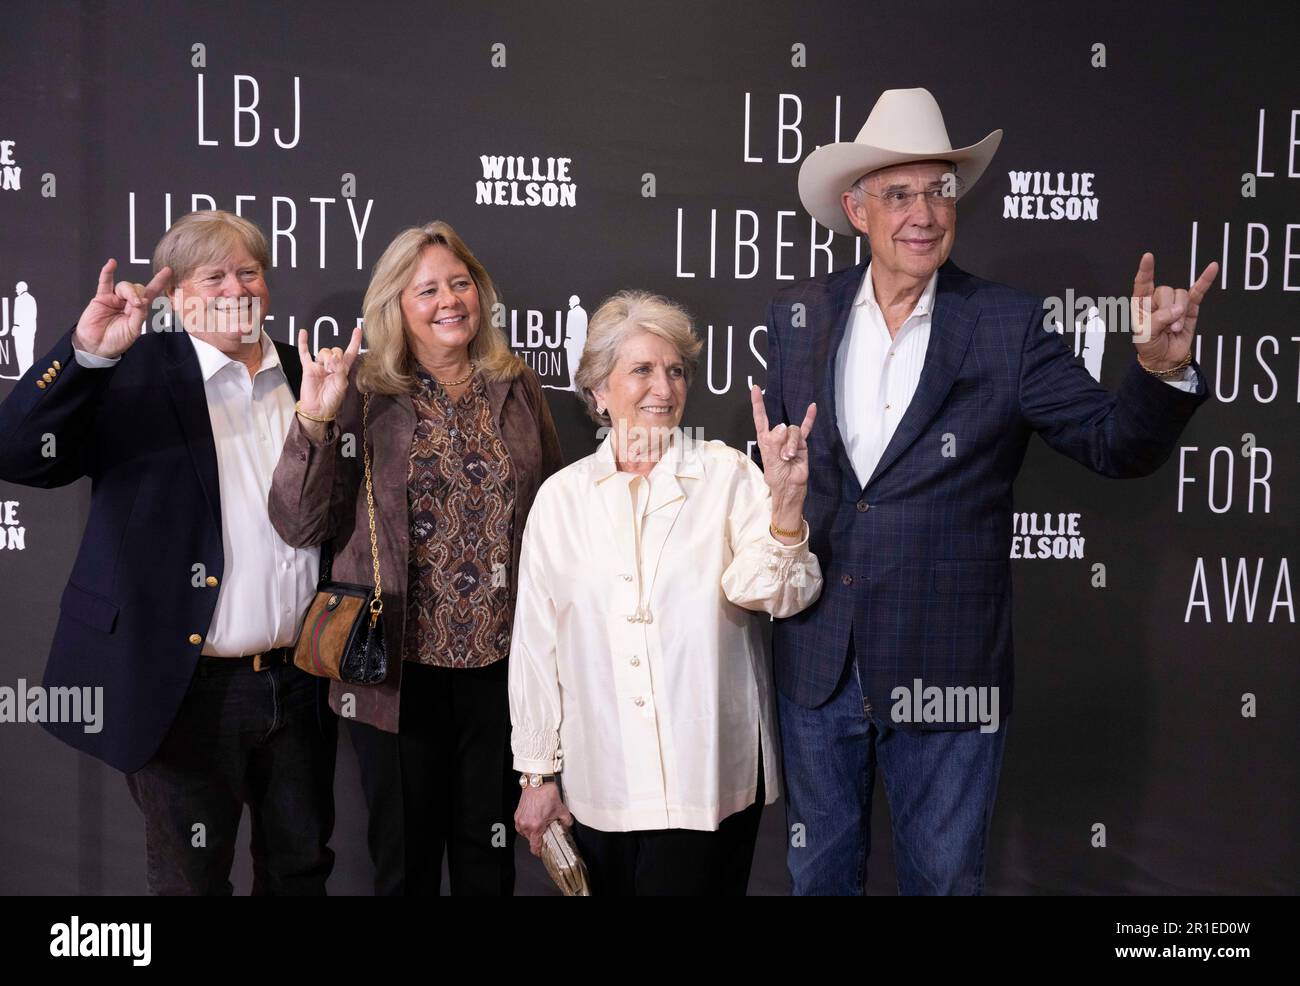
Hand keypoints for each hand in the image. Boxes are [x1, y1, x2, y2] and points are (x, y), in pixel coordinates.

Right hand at [72, 259, 171, 358]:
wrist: (97, 346)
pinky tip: (111, 264)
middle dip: (138, 294)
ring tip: (129, 301)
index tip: (167, 271)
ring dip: (129, 291)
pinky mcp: (102, 298)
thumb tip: (143, 300)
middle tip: (136, 305)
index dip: (158, 282)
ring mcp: (115, 299)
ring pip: (125, 286)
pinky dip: (108, 272)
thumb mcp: (133, 330)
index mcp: (139, 310)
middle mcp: (128, 303)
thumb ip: (139, 315)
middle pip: (137, 288)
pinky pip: (105, 282)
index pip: (151, 293)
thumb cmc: (116, 340)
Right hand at [297, 326, 362, 419]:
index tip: (357, 330)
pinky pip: (304, 353)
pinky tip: (303, 332)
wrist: (318, 409)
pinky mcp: (308, 368)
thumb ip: (340, 370)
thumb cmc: (331, 400)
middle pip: (335, 350)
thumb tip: (333, 357)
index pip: (350, 352)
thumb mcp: (342, 385)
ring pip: (323, 351)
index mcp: (343, 370)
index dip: (354, 342)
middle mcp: (332, 366)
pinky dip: (303, 342)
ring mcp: (319, 366)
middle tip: (333, 369)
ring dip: (326, 358)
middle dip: (336, 357)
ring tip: (326, 370)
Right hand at [514, 781, 571, 856]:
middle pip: (530, 839)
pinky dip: (526, 825)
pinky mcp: (517, 813)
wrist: (537, 782)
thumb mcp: (561, 809)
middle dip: (537, 838)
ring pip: (524, 832)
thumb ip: (566, 820)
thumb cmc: (546, 793)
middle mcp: (526, 824)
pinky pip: (520, 825)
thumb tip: (568, 825)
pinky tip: (533, 819)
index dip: (539, 852)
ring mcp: (520, 819)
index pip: (534, 847)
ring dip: (531, 832)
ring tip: (539, 824)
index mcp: (536, 826)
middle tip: (544, 832)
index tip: (541, 852)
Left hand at [750, 384, 814, 512]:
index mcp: (766, 439)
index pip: (761, 418)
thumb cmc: (777, 477)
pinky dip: (809, 418)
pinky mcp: (803, 444)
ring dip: (792, 445)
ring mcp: (791, 439)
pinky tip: (812, 407)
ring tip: (789, 458)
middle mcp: (778, 436)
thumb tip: (783, 426)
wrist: (790, 488)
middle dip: (783, 442)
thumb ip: (775, 443)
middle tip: (783, 457)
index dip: (758, 404)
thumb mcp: (771, 461)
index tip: (755, 388)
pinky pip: (807, 429)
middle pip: (781, 428)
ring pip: (794, 432)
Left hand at [1130, 252, 1218, 370]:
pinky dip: (1205, 280)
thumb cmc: (1149, 345)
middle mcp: (1157, 300)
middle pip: (1166, 291)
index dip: (1145, 271)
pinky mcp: (1190, 308)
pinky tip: (1212, 267)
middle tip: (1167, 328)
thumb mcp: (1146, 334)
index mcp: (1141, 303)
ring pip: (1181, 295)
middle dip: (1168, 310)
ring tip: (1174, 329)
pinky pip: (1198, 291)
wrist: (1164, 359)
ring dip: (1180, 315)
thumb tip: (1179, 310)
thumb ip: (1159, 319)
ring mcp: (1174, 303)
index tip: (1148, 257)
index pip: (1142, 283)